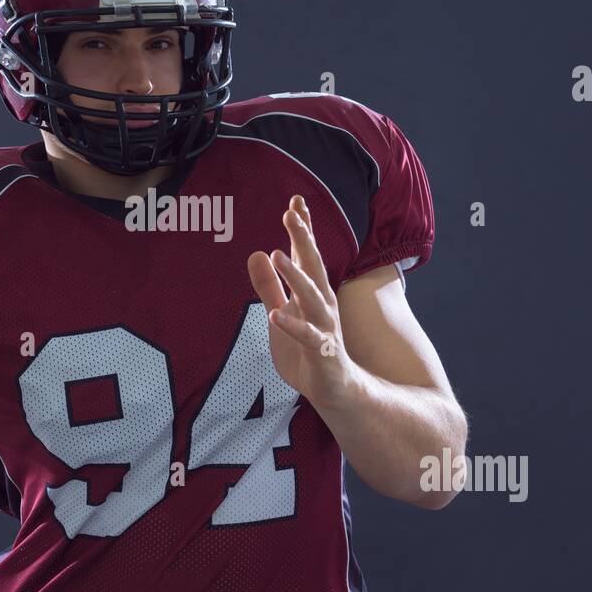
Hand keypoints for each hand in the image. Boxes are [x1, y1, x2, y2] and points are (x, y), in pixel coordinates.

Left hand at [247, 195, 355, 409]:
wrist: (334, 390)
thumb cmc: (307, 350)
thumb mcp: (281, 313)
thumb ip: (269, 286)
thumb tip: (256, 252)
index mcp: (313, 293)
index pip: (307, 256)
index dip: (302, 229)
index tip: (295, 201)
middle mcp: (323, 304)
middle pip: (313, 267)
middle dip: (302, 239)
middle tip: (291, 213)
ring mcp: (325, 327)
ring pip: (312, 297)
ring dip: (295, 276)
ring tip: (276, 255)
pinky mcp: (322, 352)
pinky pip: (307, 337)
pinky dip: (292, 326)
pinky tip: (276, 315)